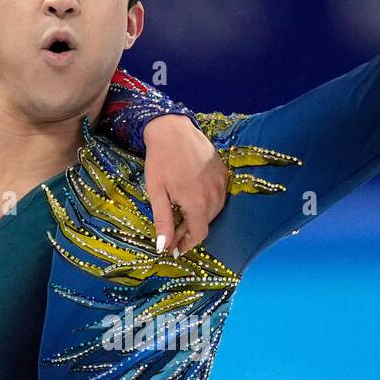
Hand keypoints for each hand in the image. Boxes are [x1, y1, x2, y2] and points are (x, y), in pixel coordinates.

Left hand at [142, 114, 228, 256]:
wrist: (172, 129)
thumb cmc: (160, 160)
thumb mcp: (157, 192)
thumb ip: (163, 221)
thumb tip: (163, 246)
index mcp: (198, 202)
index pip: (199, 234)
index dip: (187, 245)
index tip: (175, 250)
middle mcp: (215, 195)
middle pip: (205, 223)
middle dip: (188, 233)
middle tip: (172, 236)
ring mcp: (222, 183)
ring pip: (213, 211)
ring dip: (197, 219)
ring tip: (179, 220)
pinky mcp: (223, 172)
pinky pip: (217, 196)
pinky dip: (205, 204)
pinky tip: (191, 201)